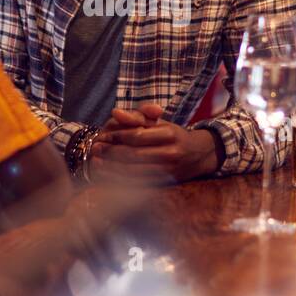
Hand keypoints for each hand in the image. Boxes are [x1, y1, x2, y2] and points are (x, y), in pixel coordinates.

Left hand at [92, 103, 220, 182]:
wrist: (200, 155)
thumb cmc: (174, 136)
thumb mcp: (160, 122)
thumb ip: (137, 116)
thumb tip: (115, 112)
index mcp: (170, 134)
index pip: (137, 135)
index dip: (117, 136)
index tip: (102, 135)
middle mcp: (171, 153)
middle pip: (134, 155)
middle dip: (111, 152)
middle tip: (95, 148)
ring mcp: (169, 171)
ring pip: (135, 171)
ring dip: (112, 168)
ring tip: (96, 162)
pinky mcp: (166, 183)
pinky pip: (139, 183)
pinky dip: (121, 179)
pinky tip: (109, 174)